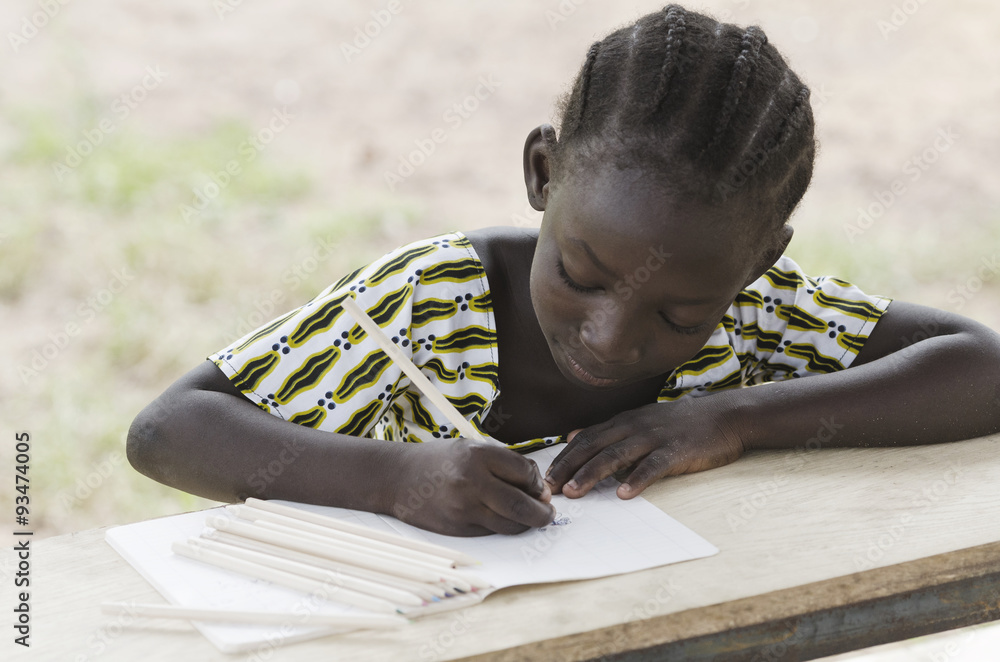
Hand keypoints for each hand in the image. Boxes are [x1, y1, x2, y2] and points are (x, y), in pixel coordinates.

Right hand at [387, 438, 555, 535]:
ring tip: (531, 517)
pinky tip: (503, 519)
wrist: (397, 478)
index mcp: (478, 455)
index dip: (538, 482)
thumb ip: (504, 464)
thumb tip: (538, 489)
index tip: (540, 487)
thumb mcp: (471, 448)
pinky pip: (492, 531)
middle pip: (521, 505)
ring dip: (527, 524)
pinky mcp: (457, 528)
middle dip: (542, 512)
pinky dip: (504, 527)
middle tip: (548, 512)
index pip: (524, 472)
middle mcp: (471, 482)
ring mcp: (463, 508)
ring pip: (510, 524)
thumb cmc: (439, 460)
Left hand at [544, 393, 747, 499]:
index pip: (585, 438)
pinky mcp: (676, 451)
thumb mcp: (640, 420)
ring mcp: (654, 438)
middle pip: (593, 446)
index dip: (563, 457)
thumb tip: (572, 436)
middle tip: (548, 488)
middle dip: (568, 467)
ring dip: (592, 474)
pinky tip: (625, 494)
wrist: (724, 416)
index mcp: (624, 421)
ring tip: (574, 492)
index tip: (544, 477)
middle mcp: (634, 427)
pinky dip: (638, 480)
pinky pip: (653, 466)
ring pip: (616, 455)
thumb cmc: (681, 424)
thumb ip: (608, 430)